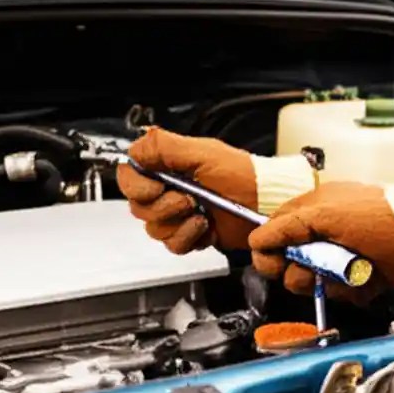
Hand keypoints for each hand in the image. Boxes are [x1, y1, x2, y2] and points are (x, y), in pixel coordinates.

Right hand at [116, 127, 316, 252]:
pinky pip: (173, 245)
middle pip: (138, 207)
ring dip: (179, 223)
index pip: (128, 176)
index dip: (137, 186)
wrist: (265, 203)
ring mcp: (177, 214)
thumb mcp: (205, 153)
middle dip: (165, 206)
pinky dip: (188, 237)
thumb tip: (137, 148)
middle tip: (190, 199)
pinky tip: (205, 226)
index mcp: (167, 166)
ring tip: (201, 212)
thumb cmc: (243, 175)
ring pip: (155, 229)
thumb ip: (165, 147)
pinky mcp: (188, 234)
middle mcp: (168, 190)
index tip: (157, 186)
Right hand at [248, 162, 393, 302]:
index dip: (270, 253)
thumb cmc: (384, 216)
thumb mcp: (324, 213)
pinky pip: (343, 295)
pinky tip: (366, 279)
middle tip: (318, 265)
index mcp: (314, 213)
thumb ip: (286, 226)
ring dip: (329, 283)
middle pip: (291, 267)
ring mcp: (344, 258)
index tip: (275, 262)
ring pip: (316, 285)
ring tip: (349, 271)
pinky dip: (353, 291)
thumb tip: (258, 240)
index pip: (273, 236)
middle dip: (302, 271)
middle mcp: (326, 236)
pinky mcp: (362, 279)